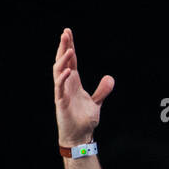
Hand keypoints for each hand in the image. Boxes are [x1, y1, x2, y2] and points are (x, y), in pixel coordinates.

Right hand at [53, 28, 114, 145]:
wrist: (80, 136)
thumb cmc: (84, 120)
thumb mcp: (97, 102)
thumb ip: (102, 90)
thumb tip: (110, 78)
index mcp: (74, 82)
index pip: (71, 60)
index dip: (70, 46)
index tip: (68, 32)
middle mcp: (66, 84)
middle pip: (63, 61)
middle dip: (64, 47)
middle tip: (65, 32)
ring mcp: (62, 92)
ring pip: (58, 71)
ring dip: (63, 59)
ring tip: (69, 48)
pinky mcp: (61, 102)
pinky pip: (59, 88)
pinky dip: (63, 78)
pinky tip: (68, 70)